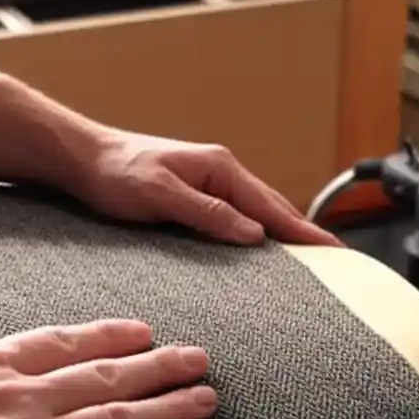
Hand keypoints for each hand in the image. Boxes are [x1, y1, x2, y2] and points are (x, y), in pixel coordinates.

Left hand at [72, 128, 341, 246]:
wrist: (83, 158)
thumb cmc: (116, 174)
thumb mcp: (161, 196)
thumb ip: (208, 214)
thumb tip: (253, 234)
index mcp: (220, 169)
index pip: (272, 206)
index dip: (304, 231)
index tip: (334, 249)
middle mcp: (221, 173)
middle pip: (272, 208)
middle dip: (304, 233)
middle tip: (335, 259)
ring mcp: (210, 183)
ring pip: (257, 212)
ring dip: (283, 234)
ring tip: (310, 258)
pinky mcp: (196, 194)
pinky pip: (237, 216)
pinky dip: (258, 232)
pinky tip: (262, 247)